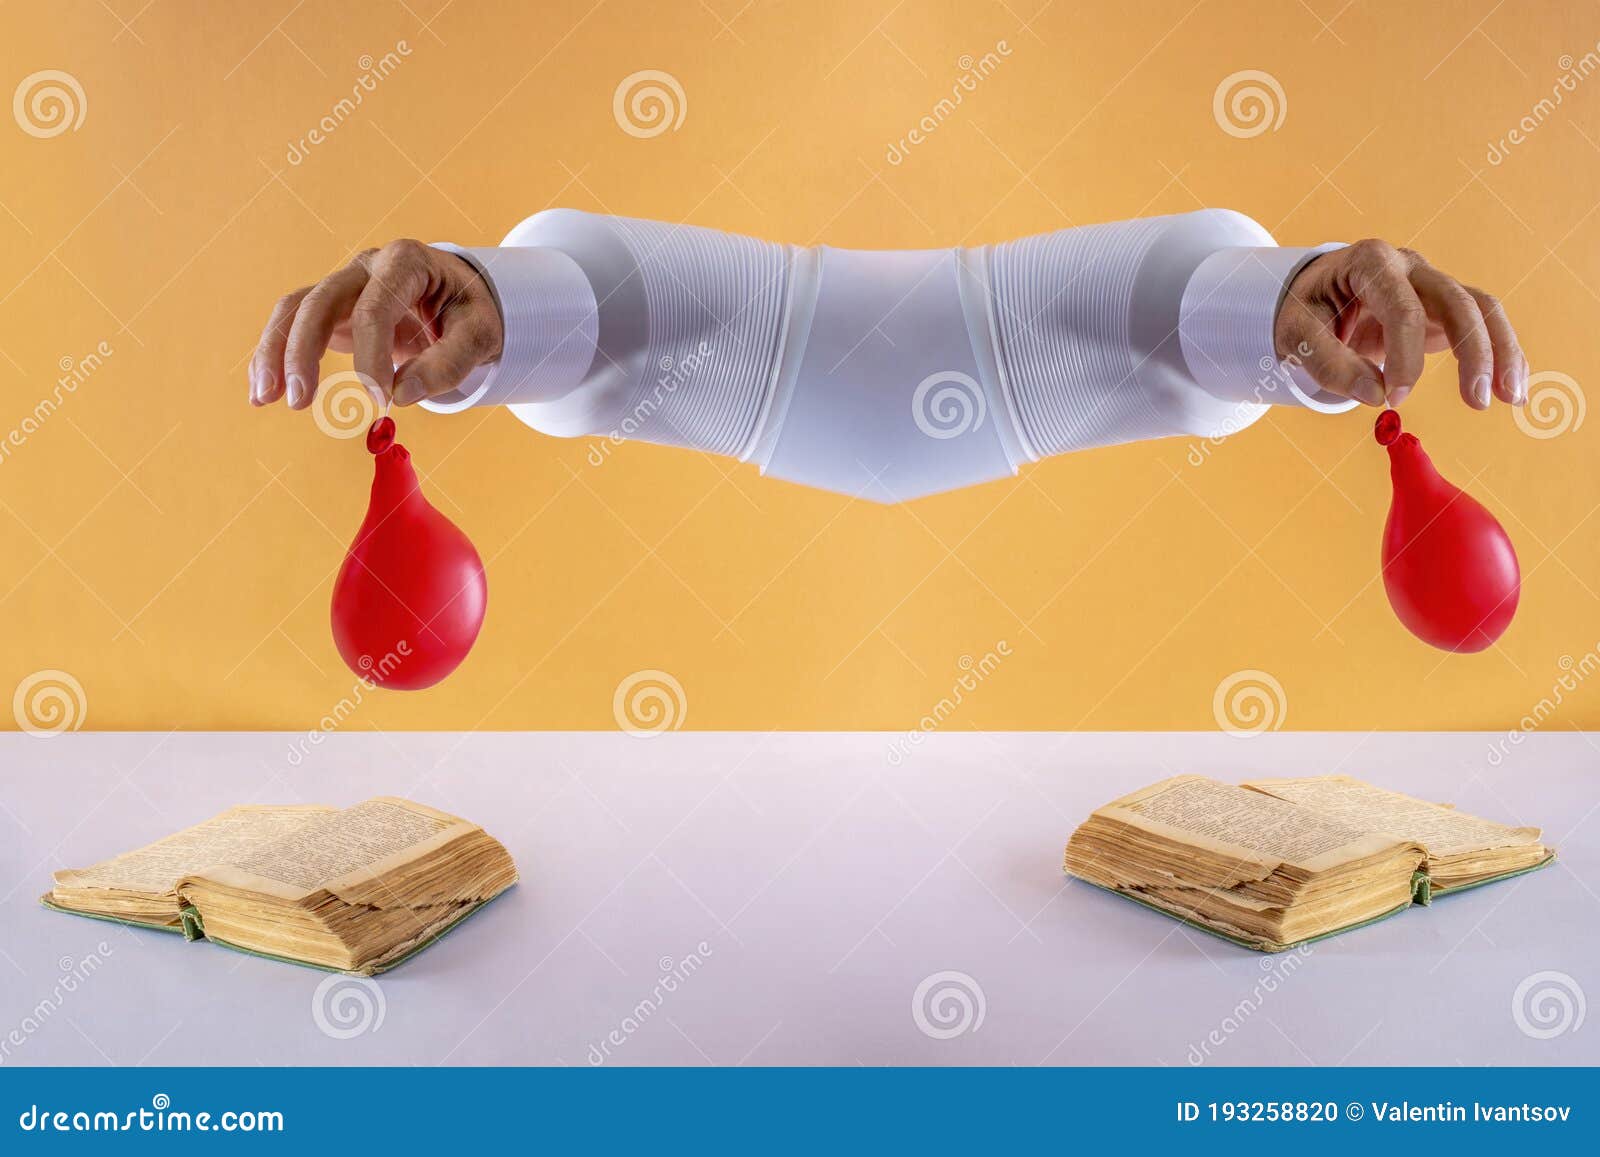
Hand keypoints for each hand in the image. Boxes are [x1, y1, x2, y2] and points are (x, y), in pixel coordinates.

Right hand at [249, 239, 502, 410]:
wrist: (463, 297)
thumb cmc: (470, 312)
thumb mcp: (481, 334)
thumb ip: (448, 363)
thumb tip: (401, 394)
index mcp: (405, 262)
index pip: (374, 309)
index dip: (371, 357)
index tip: (381, 400)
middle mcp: (367, 266)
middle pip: (320, 301)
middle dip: (303, 351)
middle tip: (300, 401)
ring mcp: (345, 284)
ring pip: (295, 309)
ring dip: (274, 352)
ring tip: (263, 398)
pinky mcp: (333, 307)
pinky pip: (294, 324)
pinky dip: (276, 355)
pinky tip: (263, 391)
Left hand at [1274, 239, 1525, 410]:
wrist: (1313, 297)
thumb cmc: (1305, 310)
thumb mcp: (1295, 333)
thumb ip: (1328, 363)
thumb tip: (1375, 395)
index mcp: (1371, 262)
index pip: (1403, 309)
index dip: (1405, 357)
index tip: (1393, 398)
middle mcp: (1409, 266)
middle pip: (1457, 302)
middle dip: (1473, 352)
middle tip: (1475, 402)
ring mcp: (1431, 283)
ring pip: (1482, 309)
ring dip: (1502, 352)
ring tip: (1512, 397)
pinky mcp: (1443, 307)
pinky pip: (1481, 324)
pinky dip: (1500, 354)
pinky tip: (1511, 388)